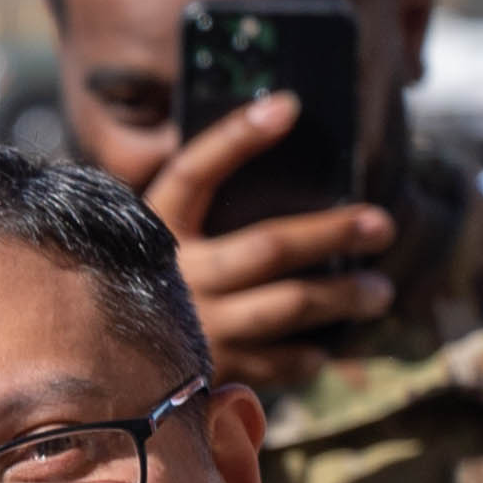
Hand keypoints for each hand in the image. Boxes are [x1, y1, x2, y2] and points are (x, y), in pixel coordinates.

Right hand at [140, 90, 396, 377]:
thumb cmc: (146, 294)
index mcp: (156, 232)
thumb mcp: (160, 244)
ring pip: (287, 306)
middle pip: (269, 246)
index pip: (194, 170)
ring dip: (341, 297)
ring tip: (378, 292)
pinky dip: (307, 355)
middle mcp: (174, 277)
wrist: (100, 376)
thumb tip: (276, 151)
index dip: (237, 137)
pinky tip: (325, 347)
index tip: (290, 107)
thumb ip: (202, 214)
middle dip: (333, 232)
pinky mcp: (207, 371)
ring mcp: (192, 327)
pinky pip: (275, 363)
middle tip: (382, 225)